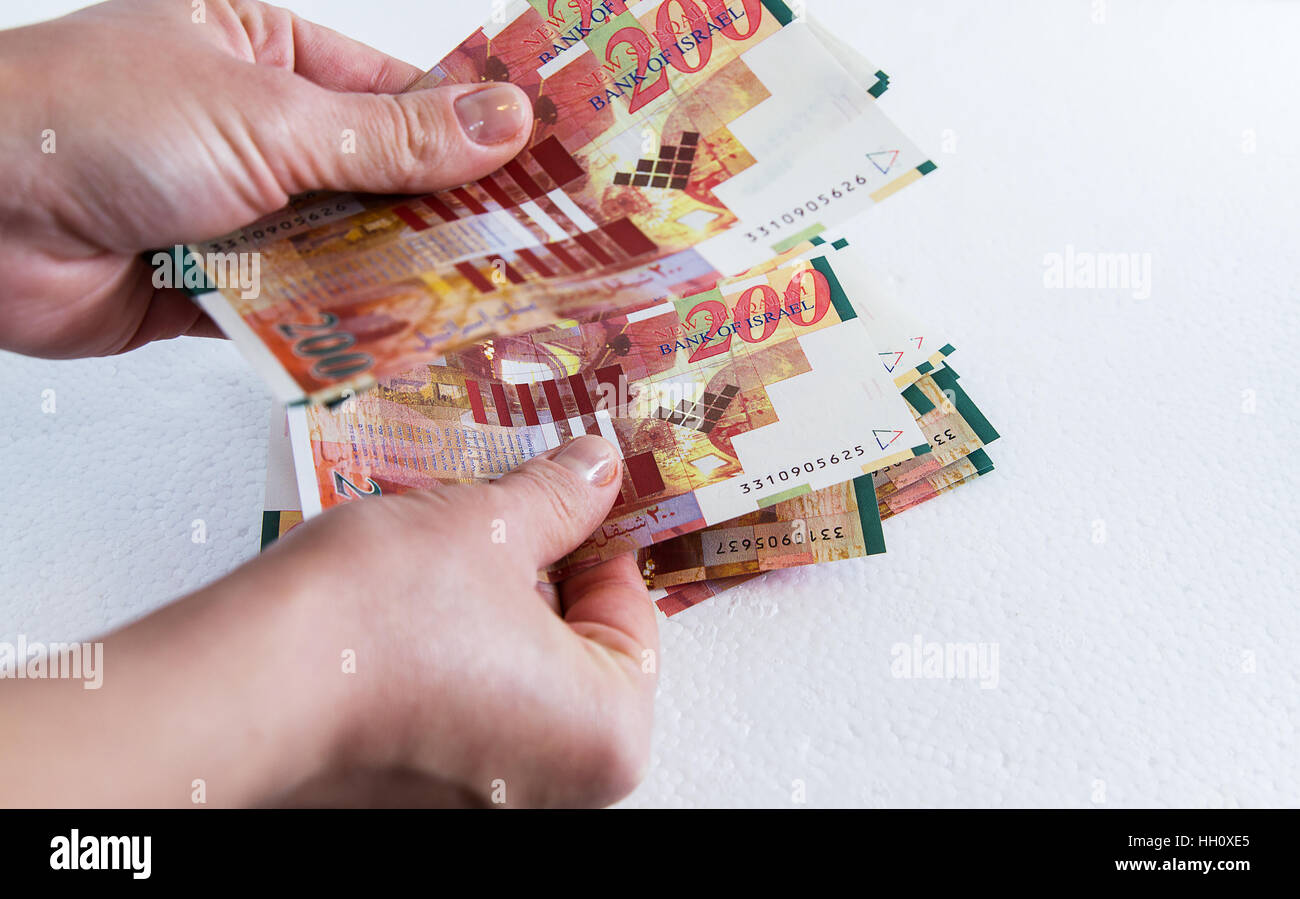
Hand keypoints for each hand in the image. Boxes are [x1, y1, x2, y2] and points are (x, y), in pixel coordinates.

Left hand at [0, 0, 531, 356]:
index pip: (397, 94)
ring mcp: (232, 210)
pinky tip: (392, 346)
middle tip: (529, 257)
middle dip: (443, 221)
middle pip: (377, 181)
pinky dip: (332, 329)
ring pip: (342, 251)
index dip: (473, 134)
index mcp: (266, 52)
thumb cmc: (92, 121)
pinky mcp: (208, 286)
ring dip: (393, 280)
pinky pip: (292, 311)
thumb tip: (502, 121)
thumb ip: (389, 138)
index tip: (544, 171)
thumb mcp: (266, 117)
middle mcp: (253, 131)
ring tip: (482, 311)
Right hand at [0, 435, 658, 807]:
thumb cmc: (369, 626)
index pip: (634, 615)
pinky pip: (464, 703)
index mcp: (606, 734)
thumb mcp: (489, 526)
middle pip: (574, 647)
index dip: (601, 539)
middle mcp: (554, 787)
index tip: (580, 495)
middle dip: (540, 572)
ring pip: (515, 672)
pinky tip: (412, 605)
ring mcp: (484, 796)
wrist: (244, 682)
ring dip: (491, 606)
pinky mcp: (422, 792)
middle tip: (509, 513)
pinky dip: (450, 651)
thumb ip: (561, 498)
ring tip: (450, 552)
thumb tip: (596, 471)